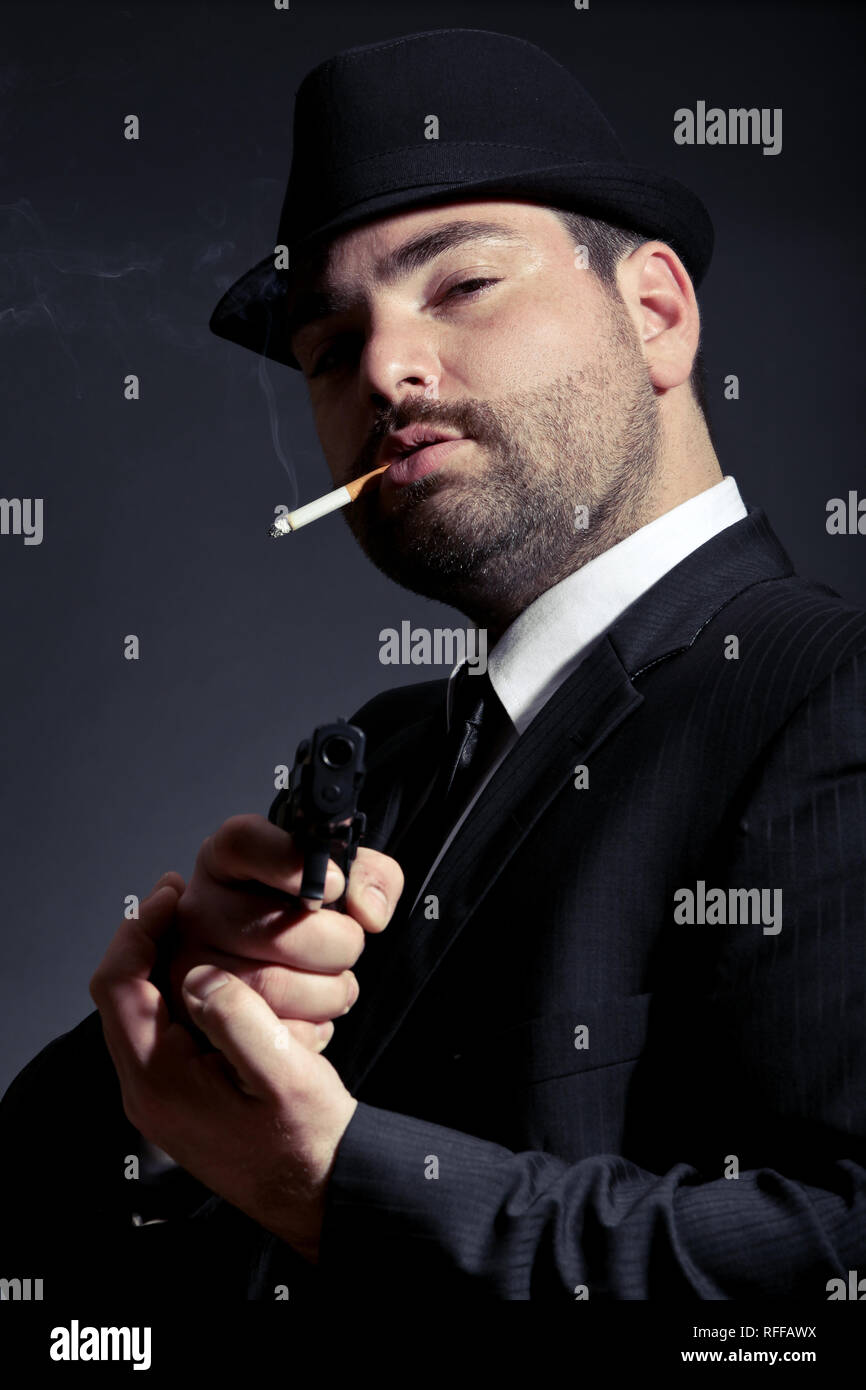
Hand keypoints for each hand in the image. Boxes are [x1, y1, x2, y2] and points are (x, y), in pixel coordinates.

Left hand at [90, 881, 357, 1262]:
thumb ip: (237, 1019)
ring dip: (166, 962)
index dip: (140, 929)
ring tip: (202, 924)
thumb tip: (200, 972)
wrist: (319, 1193)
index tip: (172, 893)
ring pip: (141, 1009)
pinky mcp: (178, 1096)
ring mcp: (159, 1095)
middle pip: (122, 992)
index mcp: (159, 1079)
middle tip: (184, 896)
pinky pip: (162, 1029)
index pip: (119, 984)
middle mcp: (146, 1088)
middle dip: (150, 938)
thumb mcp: (284, 1074)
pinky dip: (182, 992)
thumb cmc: (306, 1142)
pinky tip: (219, 974)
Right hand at [158, 815, 403, 1050]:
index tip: (334, 885)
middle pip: (277, 929)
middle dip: (338, 945)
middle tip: (348, 946)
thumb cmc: (304, 914)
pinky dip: (311, 1028)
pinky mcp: (202, 1018)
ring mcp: (192, 964)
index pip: (243, 843)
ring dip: (331, 991)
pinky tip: (315, 1011)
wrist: (274, 962)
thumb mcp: (339, 878)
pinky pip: (272, 1032)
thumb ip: (370, 877)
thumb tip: (368, 911)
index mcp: (226, 859)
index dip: (293, 862)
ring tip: (337, 982)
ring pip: (275, 987)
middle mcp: (198, 908)